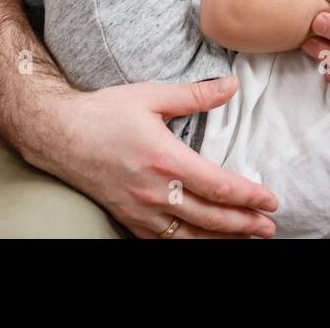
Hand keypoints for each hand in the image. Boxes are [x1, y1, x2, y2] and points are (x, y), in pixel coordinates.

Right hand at [40, 77, 278, 238]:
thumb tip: (233, 85)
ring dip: (222, 240)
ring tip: (247, 239)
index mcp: (166, 160)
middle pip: (210, 217)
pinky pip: (163, 241)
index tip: (271, 201)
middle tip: (270, 227)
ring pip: (190, 236)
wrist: (58, 134)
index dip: (249, 197)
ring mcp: (140, 210)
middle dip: (244, 225)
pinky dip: (189, 245)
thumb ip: (196, 94)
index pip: (219, 186)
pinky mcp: (127, 218)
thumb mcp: (151, 95)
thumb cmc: (104, 112)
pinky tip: (204, 242)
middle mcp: (155, 191)